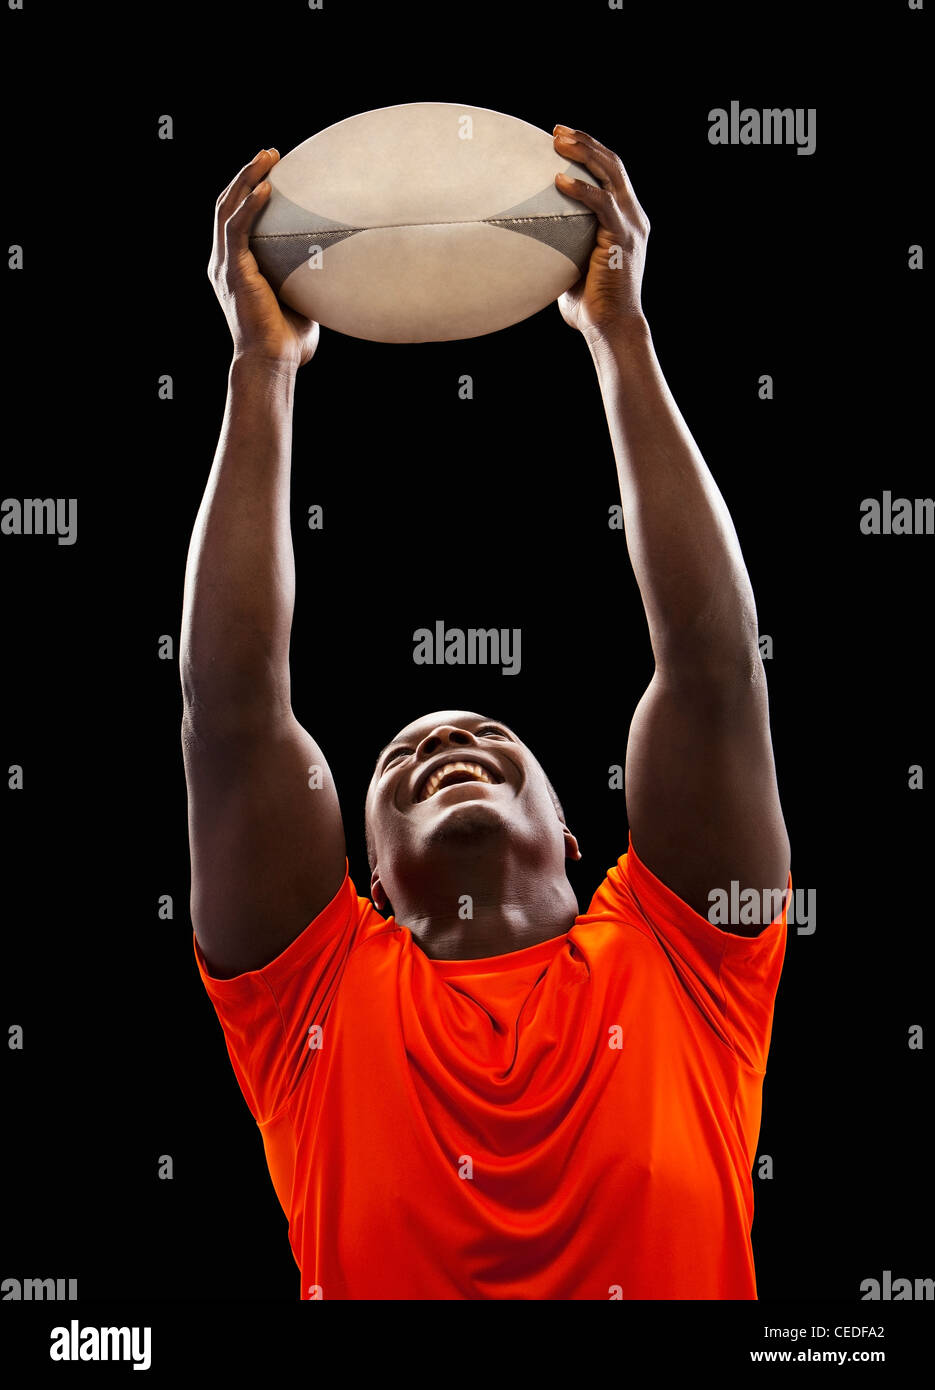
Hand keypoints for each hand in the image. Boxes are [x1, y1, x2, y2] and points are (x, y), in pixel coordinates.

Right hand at [208, 148, 319, 369]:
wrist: (271, 363)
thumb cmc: (287, 342)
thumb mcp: (299, 301)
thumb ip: (306, 280)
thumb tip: (335, 266)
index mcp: (235, 269)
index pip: (235, 220)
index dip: (248, 193)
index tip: (271, 173)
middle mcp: (224, 263)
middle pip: (227, 205)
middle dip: (246, 175)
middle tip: (269, 154)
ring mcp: (225, 266)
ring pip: (228, 209)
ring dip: (246, 179)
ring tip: (267, 157)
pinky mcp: (233, 271)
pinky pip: (237, 229)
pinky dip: (251, 206)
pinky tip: (267, 188)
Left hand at [552, 125, 649, 342]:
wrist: (613, 327)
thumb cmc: (592, 307)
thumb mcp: (574, 268)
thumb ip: (564, 248)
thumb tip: (533, 241)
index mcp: (627, 221)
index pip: (612, 175)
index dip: (591, 153)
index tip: (564, 140)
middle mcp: (634, 217)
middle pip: (613, 165)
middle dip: (585, 143)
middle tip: (557, 131)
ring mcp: (631, 225)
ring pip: (610, 175)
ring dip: (584, 153)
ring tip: (558, 141)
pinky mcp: (622, 237)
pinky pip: (601, 204)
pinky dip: (581, 189)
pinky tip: (559, 180)